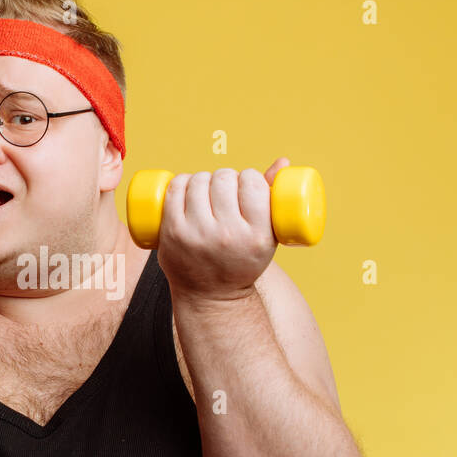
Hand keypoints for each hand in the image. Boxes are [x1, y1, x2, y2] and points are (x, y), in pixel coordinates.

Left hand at [155, 159, 289, 302]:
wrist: (211, 295)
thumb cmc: (243, 260)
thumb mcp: (267, 238)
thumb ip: (276, 200)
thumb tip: (284, 161)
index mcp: (256, 236)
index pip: (252, 184)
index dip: (249, 177)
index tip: (246, 185)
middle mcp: (227, 235)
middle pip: (224, 179)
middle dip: (226, 177)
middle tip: (225, 190)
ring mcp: (197, 234)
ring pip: (199, 181)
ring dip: (204, 178)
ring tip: (207, 189)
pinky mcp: (172, 233)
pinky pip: (175, 190)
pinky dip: (181, 181)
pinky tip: (187, 186)